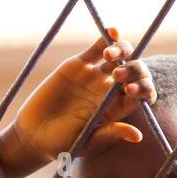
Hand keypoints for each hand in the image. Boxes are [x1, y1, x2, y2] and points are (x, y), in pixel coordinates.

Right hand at [12, 29, 156, 164]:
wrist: (34, 134)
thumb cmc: (63, 145)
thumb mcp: (88, 142)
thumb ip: (111, 134)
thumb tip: (138, 136)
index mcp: (118, 110)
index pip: (141, 95)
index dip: (142, 89)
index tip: (130, 90)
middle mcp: (110, 91)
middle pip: (133, 73)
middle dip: (133, 70)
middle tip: (118, 75)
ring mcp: (95, 76)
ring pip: (119, 57)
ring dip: (122, 51)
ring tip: (111, 55)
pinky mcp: (78, 64)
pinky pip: (97, 47)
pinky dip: (106, 38)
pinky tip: (112, 32)